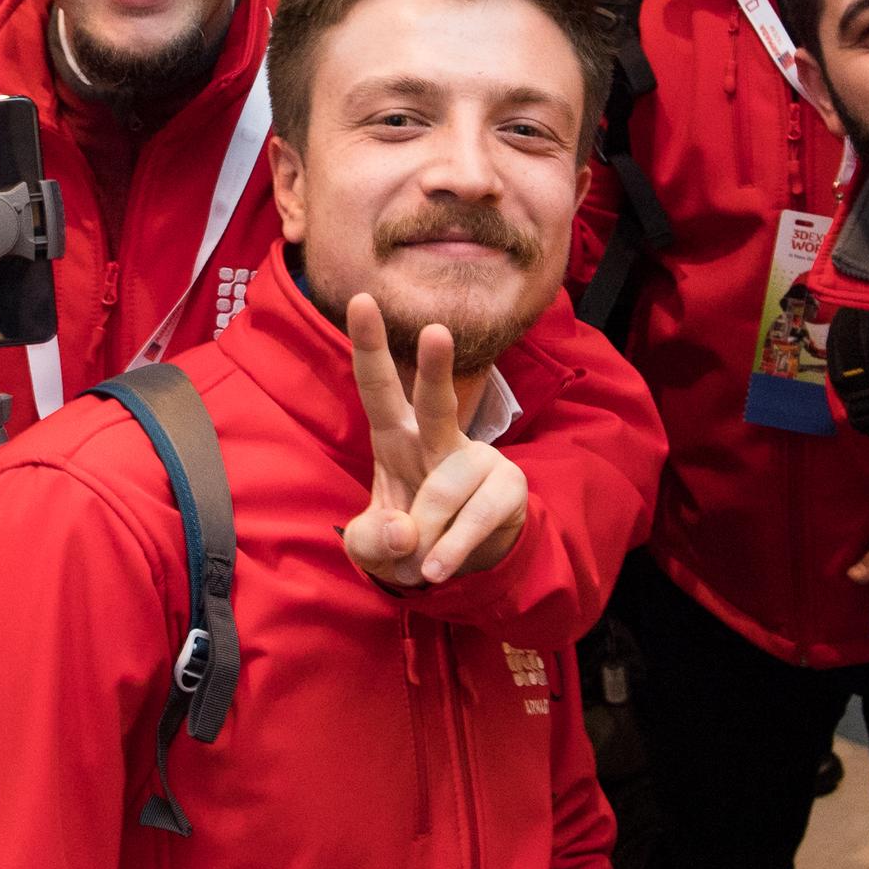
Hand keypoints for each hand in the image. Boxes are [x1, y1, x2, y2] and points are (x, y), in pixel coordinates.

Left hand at [342, 295, 529, 589]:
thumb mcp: (370, 549)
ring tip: (419, 565)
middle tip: (435, 331)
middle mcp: (437, 439)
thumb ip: (370, 542)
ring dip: (426, 536)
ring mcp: (477, 460)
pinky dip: (450, 550)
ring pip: (446, 489)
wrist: (464, 566)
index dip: (368, 346)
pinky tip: (436, 569)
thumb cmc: (408, 540)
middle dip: (435, 367)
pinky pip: (474, 520)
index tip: (361, 298)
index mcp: (396, 437)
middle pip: (436, 401)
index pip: (377, 387)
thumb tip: (403, 532)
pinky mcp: (508, 488)